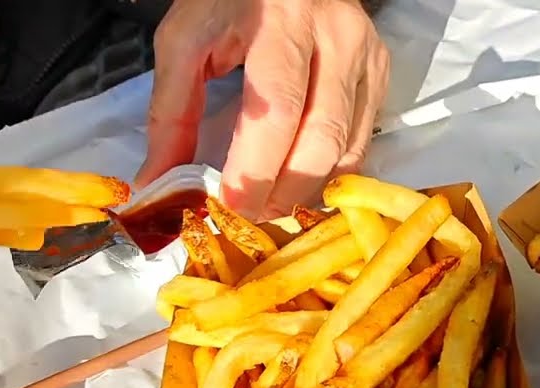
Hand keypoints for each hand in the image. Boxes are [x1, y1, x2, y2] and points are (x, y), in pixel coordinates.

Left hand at [136, 0, 389, 220]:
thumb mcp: (186, 39)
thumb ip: (172, 112)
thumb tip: (158, 183)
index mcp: (279, 21)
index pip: (277, 110)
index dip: (255, 168)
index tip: (230, 205)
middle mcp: (334, 36)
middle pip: (321, 137)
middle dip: (285, 189)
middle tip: (251, 215)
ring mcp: (365, 55)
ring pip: (349, 146)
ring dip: (310, 188)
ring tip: (273, 202)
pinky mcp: (381, 70)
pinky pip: (364, 139)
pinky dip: (333, 170)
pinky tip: (303, 179)